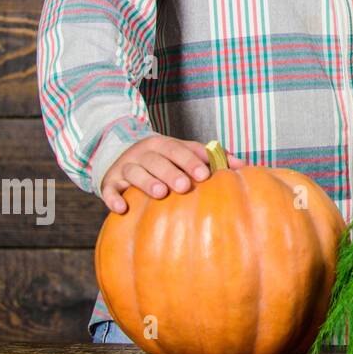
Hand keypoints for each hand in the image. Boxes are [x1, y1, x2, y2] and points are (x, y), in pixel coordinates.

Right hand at [100, 135, 244, 213]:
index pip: (180, 149)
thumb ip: (212, 158)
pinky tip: (123, 209)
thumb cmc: (164, 159)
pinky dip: (114, 198)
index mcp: (165, 144)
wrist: (122, 153)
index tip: (206, 174)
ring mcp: (126, 166)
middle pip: (159, 160)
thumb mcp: (185, 153)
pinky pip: (109, 189)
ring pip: (135, 171)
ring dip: (147, 182)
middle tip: (185, 186)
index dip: (192, 160)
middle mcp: (144, 153)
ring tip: (161, 193)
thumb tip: (243, 165)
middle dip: (172, 171)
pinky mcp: (109, 182)